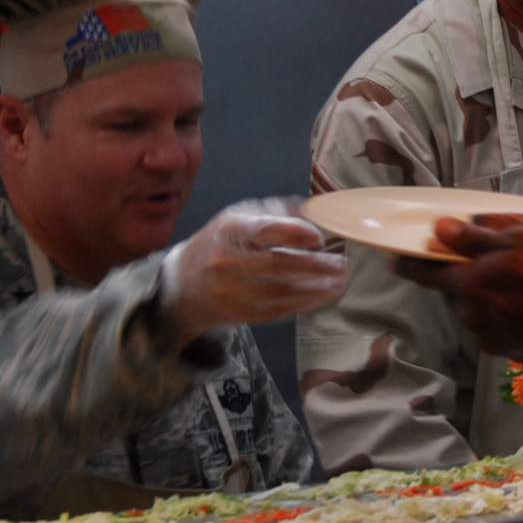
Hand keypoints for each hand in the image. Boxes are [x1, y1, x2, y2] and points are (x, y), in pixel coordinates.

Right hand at [162, 196, 347, 343]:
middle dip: (317, 266)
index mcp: (231, 230)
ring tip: (340, 282)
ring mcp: (232, 291)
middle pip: (279, 265)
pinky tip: (323, 296)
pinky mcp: (239, 314)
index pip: (266, 230)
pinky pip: (278, 311)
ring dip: (317, 289)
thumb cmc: (218, 244)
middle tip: (342, 264)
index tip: (319, 238)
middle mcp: (229, 261)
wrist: (181, 285)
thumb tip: (313, 208)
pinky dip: (305, 304)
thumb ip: (276, 212)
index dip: (296, 233)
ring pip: (282, 292)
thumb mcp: (238, 218)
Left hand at [394, 216, 522, 360]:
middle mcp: (471, 314)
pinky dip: (505, 315)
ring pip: (477, 309)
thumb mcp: (519, 239)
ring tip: (520, 284)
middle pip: (456, 291)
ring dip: (488, 296)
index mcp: (469, 284)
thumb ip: (476, 238)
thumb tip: (441, 230)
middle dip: (466, 277)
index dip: (410, 265)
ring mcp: (488, 336)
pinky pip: (496, 326)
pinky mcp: (508, 351)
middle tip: (492, 264)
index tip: (395, 261)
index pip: (428, 273)